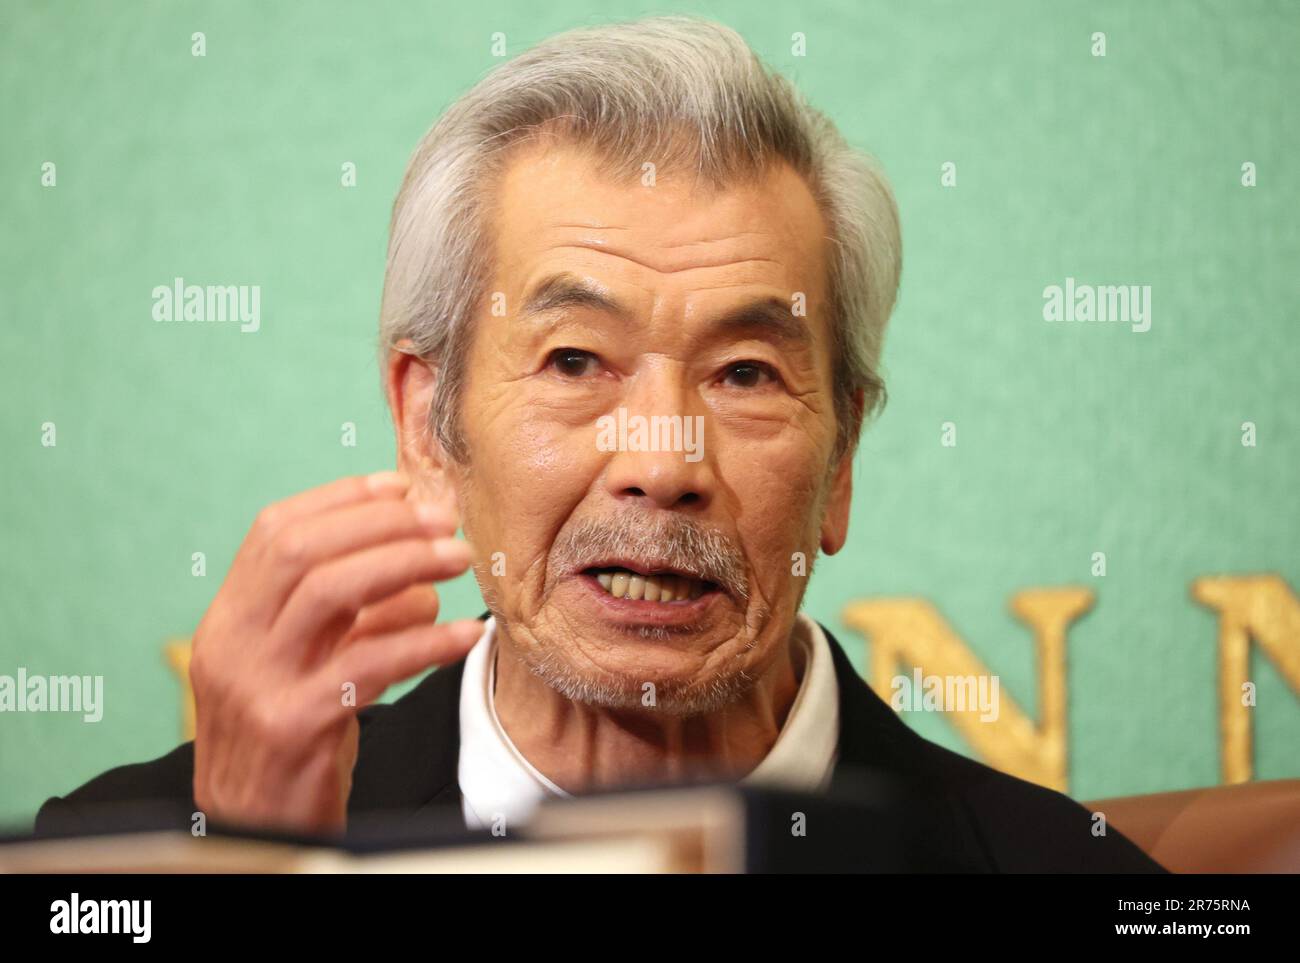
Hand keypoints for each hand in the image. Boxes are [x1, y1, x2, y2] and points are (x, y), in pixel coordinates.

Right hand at [190, 471, 481, 834]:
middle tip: (444, 520)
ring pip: (331, 592)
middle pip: (305, 550)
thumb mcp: (306, 667)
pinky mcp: (293, 724)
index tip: (401, 485)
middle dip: (382, 523)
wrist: (253, 834)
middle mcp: (232, 643)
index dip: (341, 499)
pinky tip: (466, 634)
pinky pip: (370, 664)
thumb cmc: (292, 742)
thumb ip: (350, 616)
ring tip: (460, 559)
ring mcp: (258, 684)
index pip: (275, 531)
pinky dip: (425, 641)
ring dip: (406, 564)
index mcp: (228, 619)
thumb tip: (421, 573)